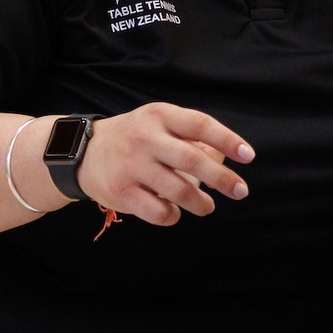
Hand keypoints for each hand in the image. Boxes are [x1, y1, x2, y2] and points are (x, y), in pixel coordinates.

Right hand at [76, 103, 253, 225]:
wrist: (83, 152)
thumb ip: (191, 136)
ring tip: (207, 207)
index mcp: (160, 116)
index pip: (201, 125)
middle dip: (223, 179)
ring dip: (201, 203)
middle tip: (240, 191)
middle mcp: (146, 138)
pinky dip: (174, 216)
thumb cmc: (135, 138)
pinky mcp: (121, 191)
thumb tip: (227, 157)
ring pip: (179, 190)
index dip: (228, 140)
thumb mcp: (159, 124)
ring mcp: (132, 165)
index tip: (248, 156)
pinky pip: (158, 211)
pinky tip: (176, 213)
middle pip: (193, 160)